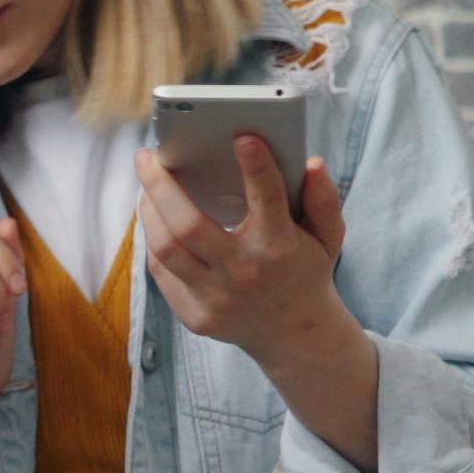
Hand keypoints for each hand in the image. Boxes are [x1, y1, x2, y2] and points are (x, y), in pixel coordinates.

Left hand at [132, 139, 355, 369]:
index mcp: (279, 247)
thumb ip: (324, 200)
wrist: (294, 336)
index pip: (267, 199)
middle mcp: (244, 273)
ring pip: (166, 247)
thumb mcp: (327, 237)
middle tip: (147, 155)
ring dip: (149, 210)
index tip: (242, 136)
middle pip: (188, 224)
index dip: (257, 166)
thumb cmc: (305, 271)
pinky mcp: (196, 316)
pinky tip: (153, 216)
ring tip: (146, 184)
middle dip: (161, 184)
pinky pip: (163, 271)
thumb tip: (313, 164)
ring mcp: (216, 298)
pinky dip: (154, 239)